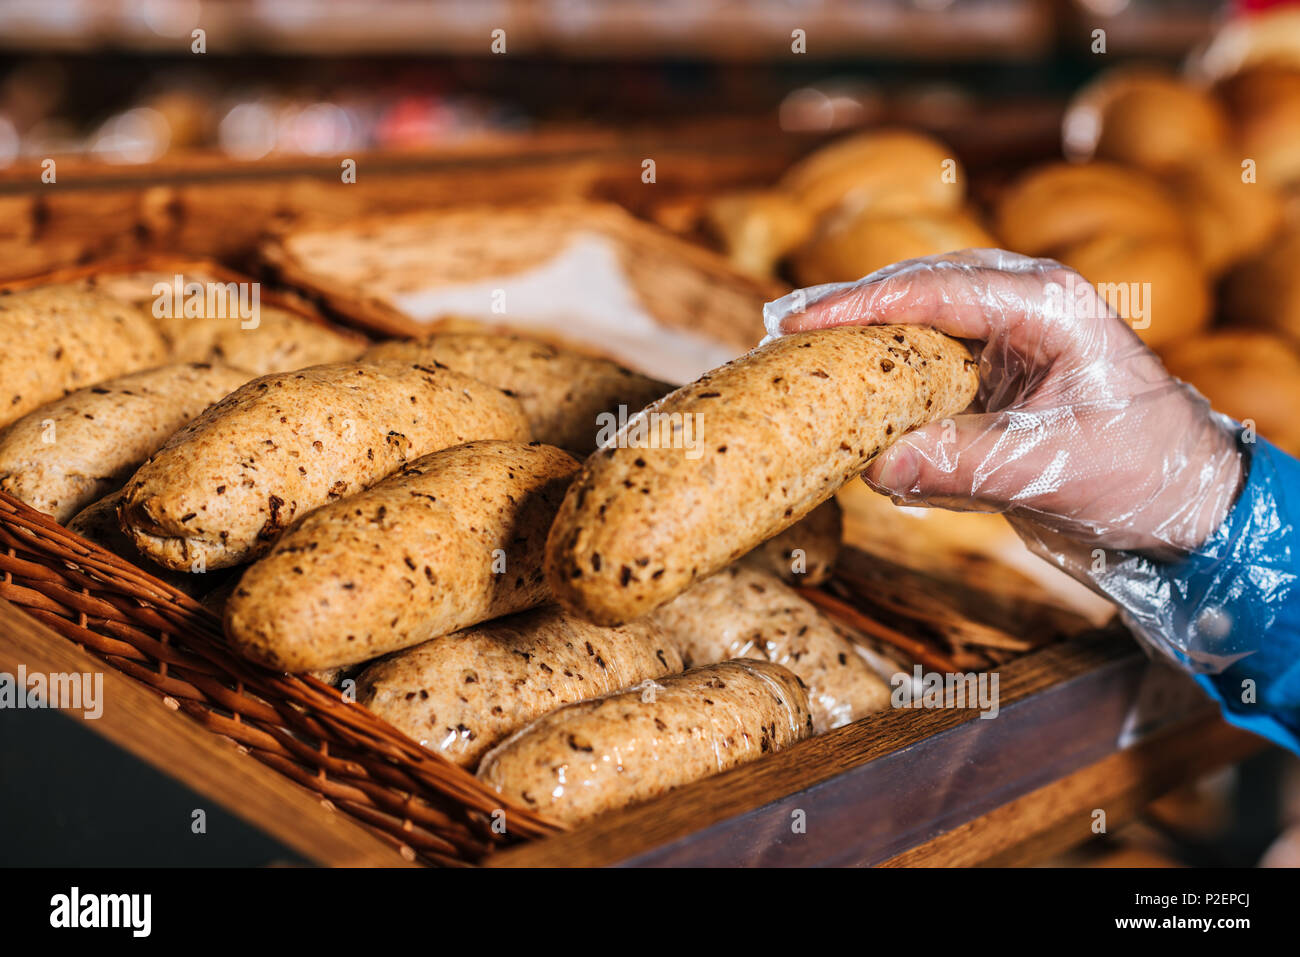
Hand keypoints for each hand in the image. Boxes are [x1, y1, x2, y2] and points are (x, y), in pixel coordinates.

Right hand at [765, 249, 1242, 554]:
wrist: (1189, 508)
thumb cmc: (1147, 474)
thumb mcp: (1053, 468)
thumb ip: (965, 464)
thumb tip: (877, 466)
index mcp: (1049, 307)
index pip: (936, 291)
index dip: (863, 305)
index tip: (801, 320)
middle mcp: (1026, 308)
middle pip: (919, 289)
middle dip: (852, 308)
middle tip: (783, 326)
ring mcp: (1012, 340)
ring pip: (921, 319)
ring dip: (866, 336)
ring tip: (804, 348)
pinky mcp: (1000, 377)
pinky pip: (931, 361)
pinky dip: (889, 373)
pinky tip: (853, 387)